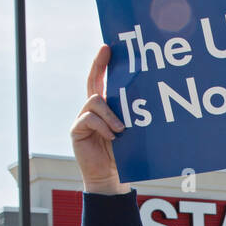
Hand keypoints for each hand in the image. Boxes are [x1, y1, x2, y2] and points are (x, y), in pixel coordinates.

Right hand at [71, 47, 128, 194]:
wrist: (111, 179)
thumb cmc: (124, 156)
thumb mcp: (131, 132)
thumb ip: (130, 116)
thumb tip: (148, 99)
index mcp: (106, 108)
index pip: (102, 81)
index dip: (103, 64)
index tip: (108, 47)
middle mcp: (92, 110)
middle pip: (93, 82)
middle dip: (98, 64)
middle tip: (106, 50)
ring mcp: (83, 119)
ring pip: (94, 101)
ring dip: (110, 113)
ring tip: (121, 129)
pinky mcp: (77, 130)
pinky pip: (89, 118)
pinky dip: (103, 126)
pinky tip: (113, 136)